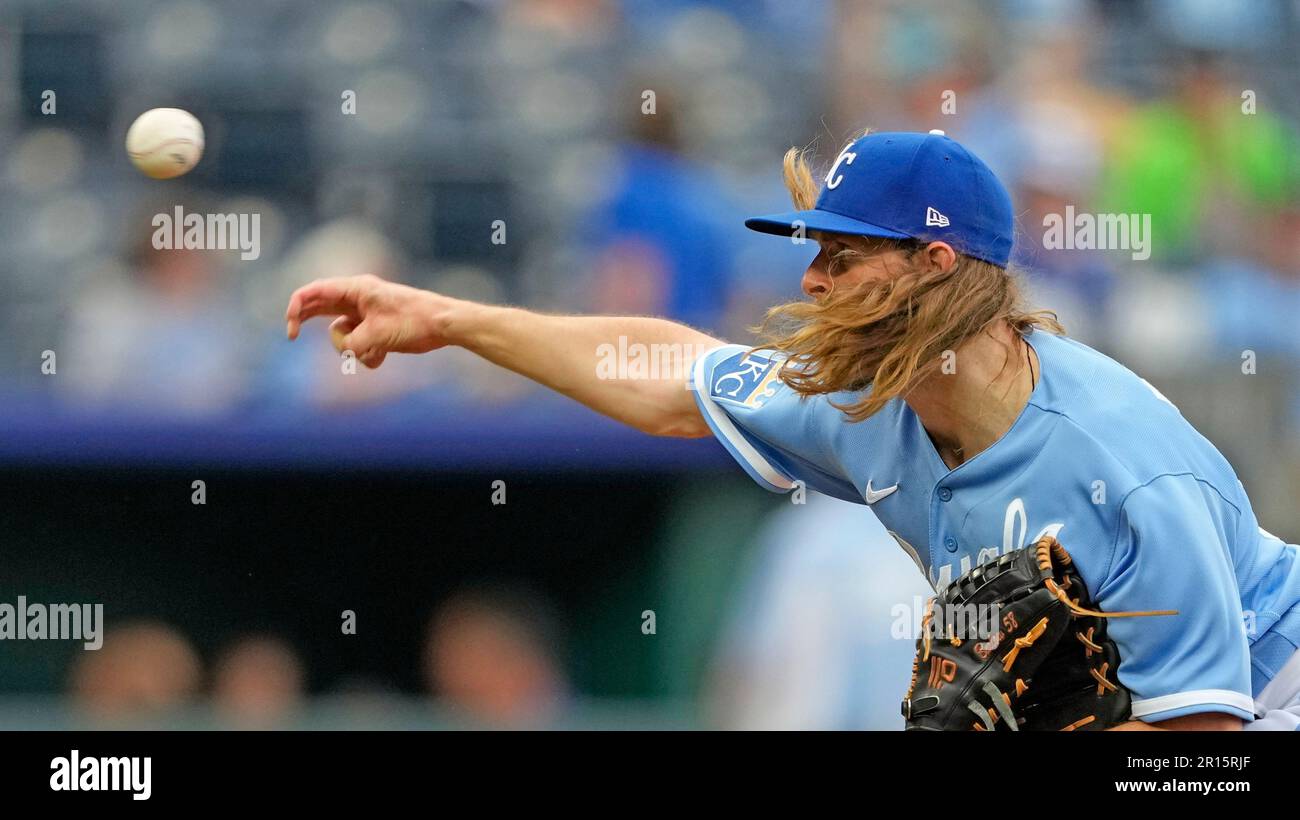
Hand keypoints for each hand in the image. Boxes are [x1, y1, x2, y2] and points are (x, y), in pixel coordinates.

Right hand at [284, 274, 452, 367]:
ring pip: (341, 335)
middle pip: (319, 309)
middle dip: (308, 323)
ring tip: (377, 350)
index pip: (314, 292)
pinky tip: (385, 355)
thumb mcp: (379, 335)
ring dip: (353, 349)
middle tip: (292, 336)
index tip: (291, 328)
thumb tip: (345, 351)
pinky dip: (367, 355)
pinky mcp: (375, 329)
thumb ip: (353, 345)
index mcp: (356, 289)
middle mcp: (357, 298)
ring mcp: (365, 314)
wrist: (444, 325)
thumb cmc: (415, 321)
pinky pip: (358, 346)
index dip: (296, 307)